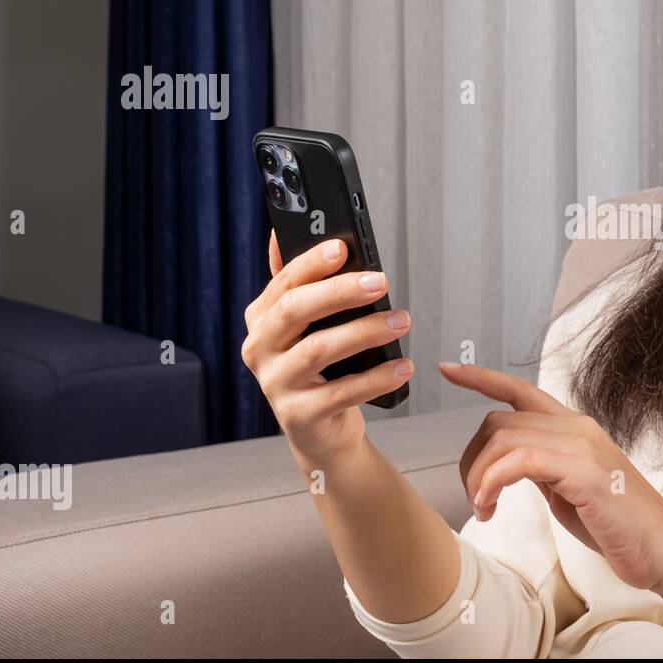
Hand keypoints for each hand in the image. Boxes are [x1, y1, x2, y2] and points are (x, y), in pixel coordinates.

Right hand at [241, 230, 413, 465]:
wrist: (321, 431)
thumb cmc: (320, 368)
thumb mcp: (307, 326)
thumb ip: (298, 283)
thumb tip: (281, 231)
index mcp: (262, 319)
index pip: (284, 283)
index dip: (311, 263)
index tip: (343, 247)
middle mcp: (260, 349)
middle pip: (295, 311)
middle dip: (339, 292)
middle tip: (380, 281)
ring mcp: (275, 384)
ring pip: (317, 350)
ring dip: (365, 331)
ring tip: (401, 321)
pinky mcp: (298, 416)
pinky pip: (340, 393)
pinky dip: (375, 378)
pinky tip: (402, 366)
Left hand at [439, 362, 662, 595]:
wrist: (662, 549)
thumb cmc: (617, 524)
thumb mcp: (568, 488)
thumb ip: (540, 467)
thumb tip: (506, 465)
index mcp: (573, 428)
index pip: (520, 390)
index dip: (481, 377)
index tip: (449, 370)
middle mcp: (577, 427)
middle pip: (498, 421)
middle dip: (471, 460)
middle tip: (477, 499)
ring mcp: (582, 445)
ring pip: (503, 438)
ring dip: (479, 477)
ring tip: (484, 508)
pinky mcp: (584, 470)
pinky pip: (520, 460)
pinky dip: (493, 481)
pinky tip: (489, 505)